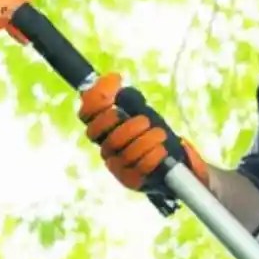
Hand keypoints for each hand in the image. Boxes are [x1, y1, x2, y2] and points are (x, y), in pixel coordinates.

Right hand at [76, 72, 209, 192]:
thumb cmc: (152, 134)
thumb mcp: (141, 112)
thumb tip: (113, 78)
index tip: (113, 91)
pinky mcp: (130, 180)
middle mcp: (106, 146)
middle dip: (123, 125)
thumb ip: (128, 99)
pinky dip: (152, 156)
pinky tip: (161, 150)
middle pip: (101, 135)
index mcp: (105, 128)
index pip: (87, 114)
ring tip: (159, 134)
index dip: (95, 100)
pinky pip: (138, 167)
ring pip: (122, 151)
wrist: (171, 164)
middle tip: (144, 121)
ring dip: (144, 140)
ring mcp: (116, 165)